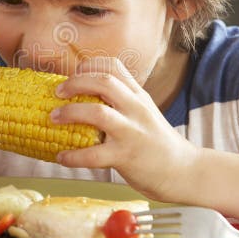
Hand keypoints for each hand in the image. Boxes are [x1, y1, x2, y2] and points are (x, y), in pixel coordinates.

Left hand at [52, 56, 198, 201]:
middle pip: (103, 82)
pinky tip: (61, 156)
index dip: (88, 66)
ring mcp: (132, 132)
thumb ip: (122, 102)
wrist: (184, 171)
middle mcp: (136, 108)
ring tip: (53, 118)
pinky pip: (93, 155)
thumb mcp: (144, 113)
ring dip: (70, 113)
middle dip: (75, 83)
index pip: (113, 66)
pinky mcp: (126, 157)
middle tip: (57, 92)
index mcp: (139, 96)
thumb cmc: (158, 143)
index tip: (72, 74)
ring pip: (97, 113)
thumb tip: (84, 98)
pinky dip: (73, 156)